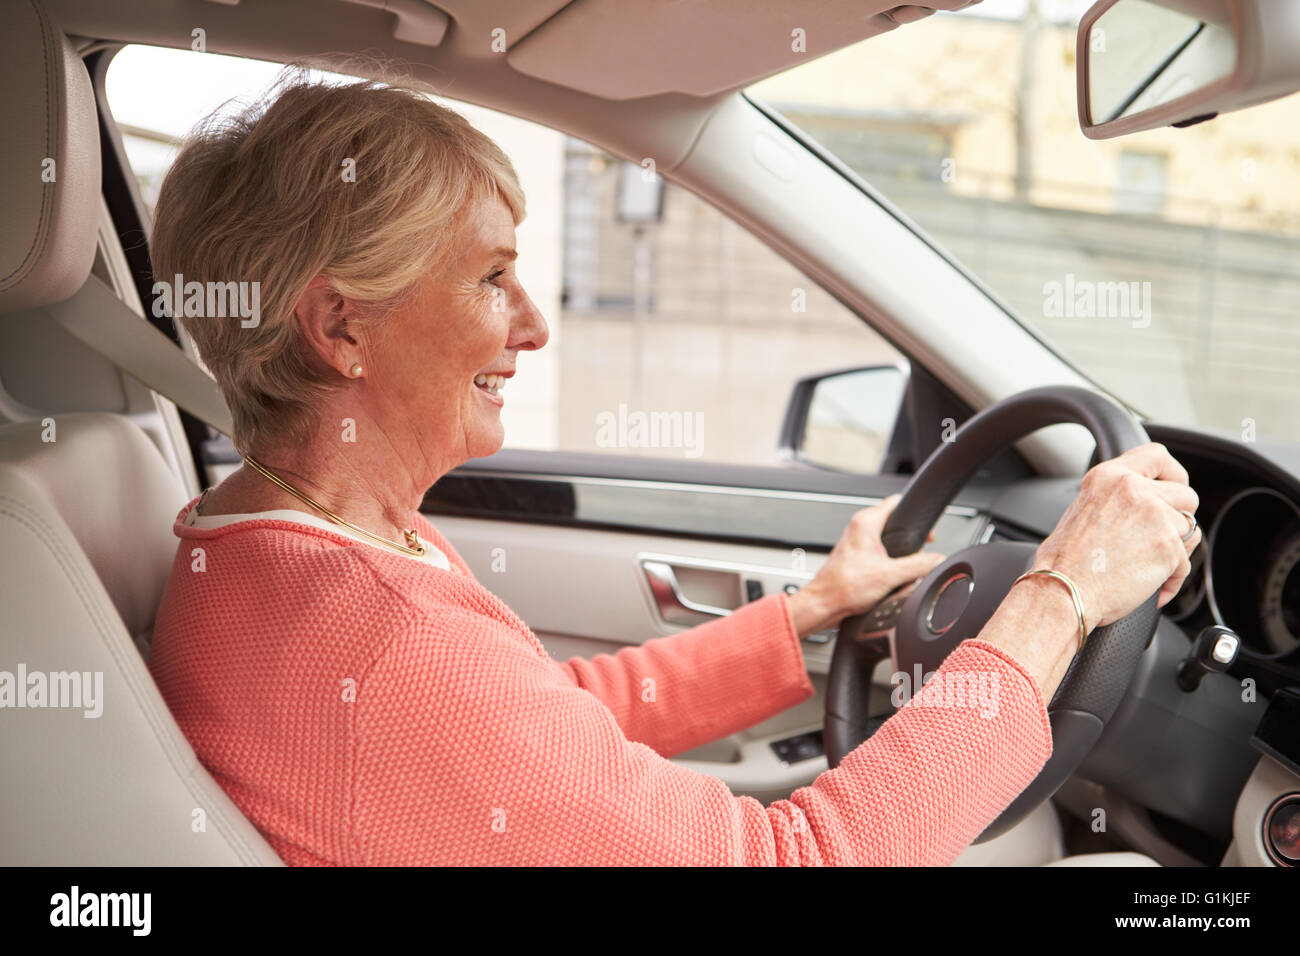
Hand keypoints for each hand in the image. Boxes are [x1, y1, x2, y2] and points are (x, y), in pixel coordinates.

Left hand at [787, 494, 945, 637]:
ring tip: (903, 567)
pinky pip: (879, 552)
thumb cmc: (844, 587)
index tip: (927, 528)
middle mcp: (858, 528)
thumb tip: (937, 560)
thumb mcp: (891, 575)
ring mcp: (855, 541)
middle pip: (894, 522)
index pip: (896, 502)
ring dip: (898, 552)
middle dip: (909, 537)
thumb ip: (919, 565)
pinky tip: (891, 576)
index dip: (915, 513)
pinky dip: (888, 561)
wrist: (824, 604)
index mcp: (866, 522)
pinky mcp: (855, 555)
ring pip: (886, 539)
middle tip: (919, 550)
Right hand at [1032, 442, 1200, 630]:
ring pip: (1189, 528)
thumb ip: (1115, 500)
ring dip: (1176, 549)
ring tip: (1149, 566)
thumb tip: (1141, 508)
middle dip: (1178, 518)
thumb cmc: (1064, 562)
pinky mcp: (1167, 545)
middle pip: (1186, 494)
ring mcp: (1154, 515)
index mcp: (1108, 477)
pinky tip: (1150, 587)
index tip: (1173, 488)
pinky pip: (1185, 562)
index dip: (1173, 473)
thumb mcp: (1081, 510)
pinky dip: (1172, 578)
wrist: (1063, 590)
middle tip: (1158, 539)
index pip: (1157, 455)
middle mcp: (1133, 489)